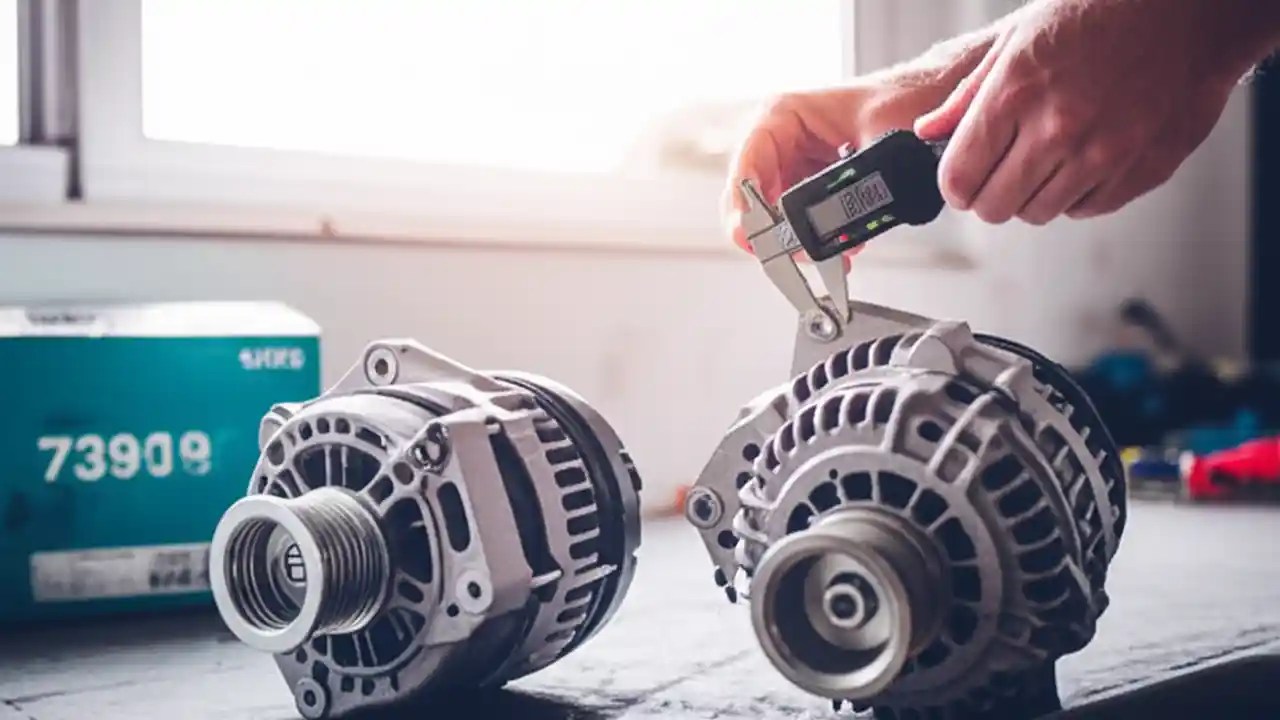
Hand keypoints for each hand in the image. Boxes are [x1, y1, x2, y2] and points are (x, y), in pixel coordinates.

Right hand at [722, 83, 960, 264]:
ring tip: (836, 251)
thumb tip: (836, 220)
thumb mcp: (883, 141)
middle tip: (800, 256)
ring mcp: (793, 162)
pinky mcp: (808, 182)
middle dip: (775, 234)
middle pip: (752, 199)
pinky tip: (843, 246)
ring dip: (798, 240)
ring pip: (772, 215)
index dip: (744, 208)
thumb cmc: (910, 100)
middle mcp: (781, 138)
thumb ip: (856, 183)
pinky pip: (797, 217)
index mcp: (785, 114)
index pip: (746, 167)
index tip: (753, 238)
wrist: (939, 98)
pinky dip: (816, 238)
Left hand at [914, 0, 1243, 224]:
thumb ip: (967, 95)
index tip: (962, 180)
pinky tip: (1084, 158)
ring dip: (1033, 195)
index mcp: (1016, 94)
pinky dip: (1077, 193)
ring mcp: (1103, 154)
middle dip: (988, 195)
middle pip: (994, 207)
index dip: (954, 186)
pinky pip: (1087, 208)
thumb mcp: (1017, 39)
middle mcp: (1058, 130)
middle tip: (1001, 173)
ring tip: (1046, 159)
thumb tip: (927, 132)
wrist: (1187, 10)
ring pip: (1039, 212)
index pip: (959, 178)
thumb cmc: (1098, 13)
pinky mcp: (1142, 169)